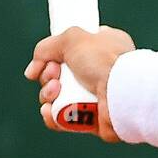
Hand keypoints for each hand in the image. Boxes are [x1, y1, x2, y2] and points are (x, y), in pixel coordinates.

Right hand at [24, 26, 135, 140]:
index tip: (46, 60)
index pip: (72, 50)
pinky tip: (49, 111)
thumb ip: (48, 47)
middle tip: (54, 75)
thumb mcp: (73, 38)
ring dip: (48, 95)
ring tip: (55, 91)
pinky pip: (63, 119)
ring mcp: (96, 96)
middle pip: (60, 75)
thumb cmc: (106, 62)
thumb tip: (32, 71)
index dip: (54, 56)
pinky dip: (52, 116)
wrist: (124, 94)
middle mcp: (100, 71)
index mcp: (103, 47)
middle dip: (48, 76)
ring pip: (58, 97)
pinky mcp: (92, 119)